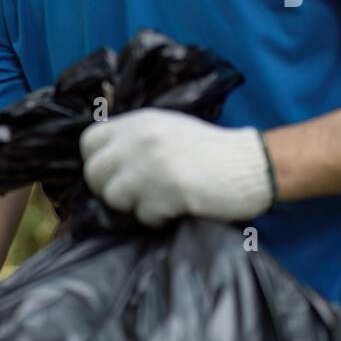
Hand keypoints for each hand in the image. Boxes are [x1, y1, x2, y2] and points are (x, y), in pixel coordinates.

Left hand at [80, 108, 273, 226]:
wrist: (252, 165)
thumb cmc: (209, 151)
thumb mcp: (166, 129)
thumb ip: (133, 140)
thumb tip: (102, 163)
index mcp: (138, 122)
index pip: (89, 141)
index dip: (96, 162)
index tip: (113, 173)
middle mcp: (140, 140)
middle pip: (94, 173)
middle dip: (110, 189)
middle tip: (135, 193)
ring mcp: (152, 165)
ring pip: (114, 197)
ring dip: (133, 205)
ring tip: (158, 199)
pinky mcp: (167, 191)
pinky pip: (143, 215)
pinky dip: (157, 218)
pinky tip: (176, 207)